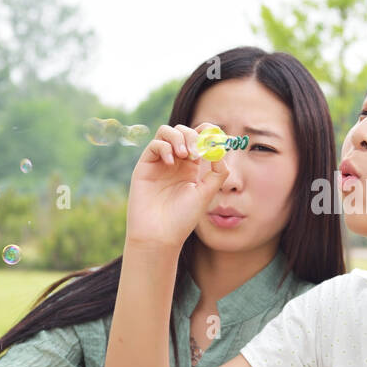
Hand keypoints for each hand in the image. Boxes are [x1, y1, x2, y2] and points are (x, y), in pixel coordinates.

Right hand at [125, 122, 229, 248]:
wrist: (159, 235)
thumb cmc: (182, 218)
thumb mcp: (206, 194)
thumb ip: (217, 172)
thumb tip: (221, 150)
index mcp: (192, 167)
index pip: (199, 139)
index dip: (208, 133)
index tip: (215, 137)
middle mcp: (176, 162)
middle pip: (184, 131)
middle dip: (194, 136)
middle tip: (197, 152)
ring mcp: (160, 162)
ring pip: (167, 132)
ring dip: (179, 137)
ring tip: (184, 155)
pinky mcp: (145, 165)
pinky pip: (155, 144)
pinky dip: (165, 147)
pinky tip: (170, 163)